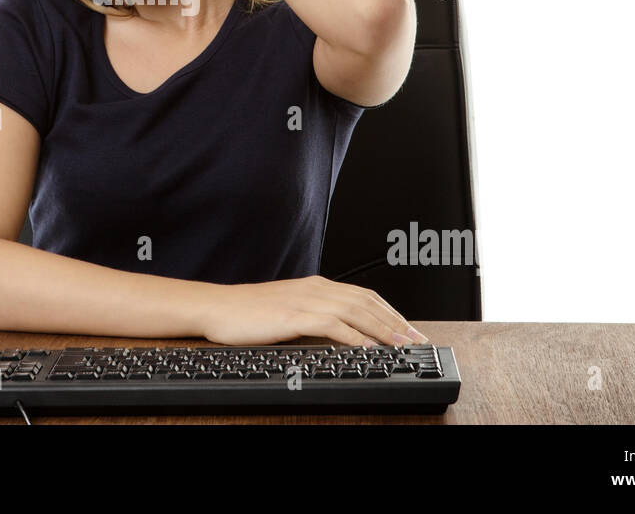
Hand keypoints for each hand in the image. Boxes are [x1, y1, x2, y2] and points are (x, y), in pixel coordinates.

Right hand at [199, 274, 429, 347]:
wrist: (217, 307)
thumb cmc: (248, 312)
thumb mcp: (288, 310)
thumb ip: (314, 317)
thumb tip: (341, 335)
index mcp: (316, 286)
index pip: (364, 296)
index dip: (391, 313)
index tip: (409, 330)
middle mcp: (316, 288)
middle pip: (366, 302)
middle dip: (396, 322)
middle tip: (417, 340)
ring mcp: (305, 300)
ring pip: (355, 311)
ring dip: (383, 329)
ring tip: (402, 345)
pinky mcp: (294, 315)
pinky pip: (332, 325)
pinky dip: (354, 336)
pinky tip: (367, 348)